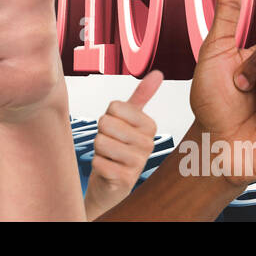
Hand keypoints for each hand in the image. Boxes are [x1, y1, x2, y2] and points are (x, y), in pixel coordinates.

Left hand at [84, 71, 161, 219]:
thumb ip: (142, 96)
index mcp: (150, 125)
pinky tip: (108, 171)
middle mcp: (148, 143)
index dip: (107, 117)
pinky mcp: (125, 180)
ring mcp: (138, 163)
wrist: (112, 182)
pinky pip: (97, 162)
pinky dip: (97, 165)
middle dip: (101, 134)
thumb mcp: (130, 120)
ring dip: (98, 150)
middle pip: (105, 123)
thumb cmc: (119, 145)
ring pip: (100, 142)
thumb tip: (158, 73)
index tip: (116, 129)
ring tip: (109, 157)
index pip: (114, 106)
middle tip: (111, 144)